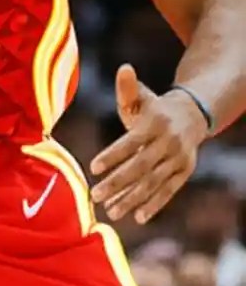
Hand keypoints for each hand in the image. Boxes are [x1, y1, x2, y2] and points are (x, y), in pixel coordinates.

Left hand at [89, 64, 208, 223]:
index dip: (113, 155)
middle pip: (141, 167)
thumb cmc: (153, 107)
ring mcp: (179, 159)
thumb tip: (123, 68)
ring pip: (154, 183)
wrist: (191, 116)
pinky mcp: (184, 172)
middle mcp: (169, 143)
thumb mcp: (141, 96)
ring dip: (132, 199)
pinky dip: (154, 204)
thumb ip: (127, 87)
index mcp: (154, 123)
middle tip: (95, 196)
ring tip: (111, 212)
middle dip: (118, 183)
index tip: (93, 168)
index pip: (131, 142)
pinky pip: (168, 191)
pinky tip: (137, 217)